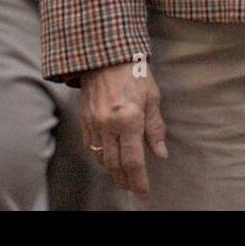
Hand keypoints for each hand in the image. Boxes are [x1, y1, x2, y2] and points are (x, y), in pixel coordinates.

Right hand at [80, 62, 167, 197]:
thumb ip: (155, 128)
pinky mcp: (84, 118)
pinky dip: (99, 155)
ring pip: (100, 157)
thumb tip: (160, 153)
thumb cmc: (133, 71)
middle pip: (115, 164)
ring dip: (112, 170)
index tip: (144, 193)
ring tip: (122, 175)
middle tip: (133, 188)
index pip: (133, 162)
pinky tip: (108, 157)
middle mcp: (108, 125)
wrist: (104, 53)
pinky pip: (90, 145)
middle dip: (125, 180)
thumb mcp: (152, 97)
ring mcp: (93, 122)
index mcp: (129, 120)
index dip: (139, 181)